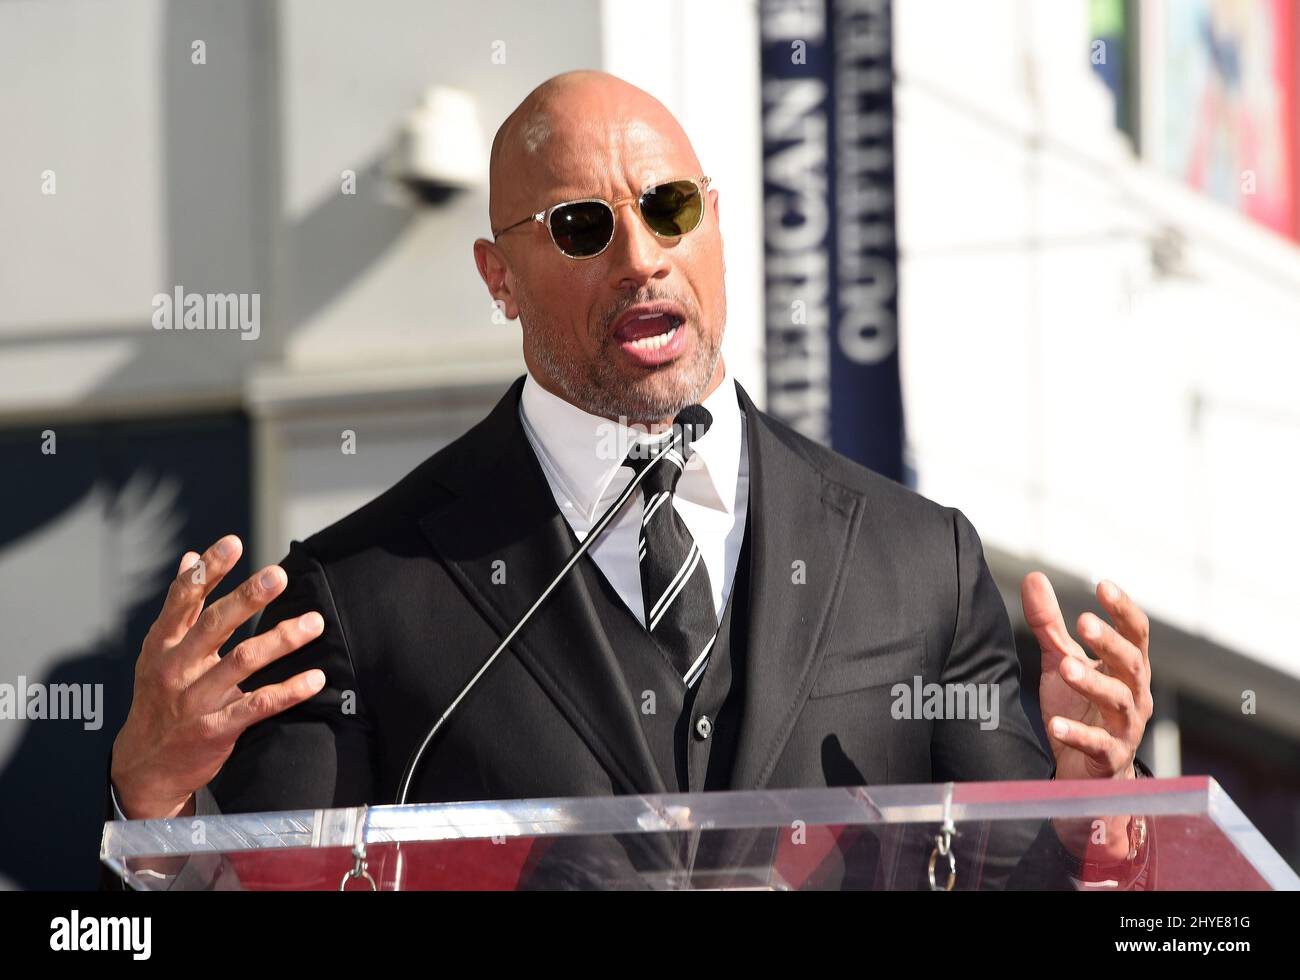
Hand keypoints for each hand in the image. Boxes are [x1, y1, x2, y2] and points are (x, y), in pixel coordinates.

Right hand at [111, 534, 326, 819]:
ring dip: (281, 640)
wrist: (146, 765)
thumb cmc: (159, 698)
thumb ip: (181, 606)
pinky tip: (315, 678)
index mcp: (162, 644)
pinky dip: (289, 691)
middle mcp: (176, 668)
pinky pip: (258, 705)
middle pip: (215, 625)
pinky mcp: (216, 729)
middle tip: (278, 575)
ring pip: (242, 662)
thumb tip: (190, 557)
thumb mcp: (159, 651)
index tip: (233, 542)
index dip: (207, 570)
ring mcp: (195, 700)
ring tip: (314, 622)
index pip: (184, 599)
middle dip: (247, 597)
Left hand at [1021, 572, 1152, 781]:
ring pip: (1118, 702)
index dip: (1123, 609)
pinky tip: (1054, 725)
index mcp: (1127, 668)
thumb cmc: (1079, 708)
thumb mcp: (1061, 662)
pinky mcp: (1109, 758)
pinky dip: (1077, 735)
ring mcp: (1125, 728)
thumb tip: (1034, 577)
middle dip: (1110, 642)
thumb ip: (1049, 625)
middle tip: (1083, 622)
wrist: (1084, 771)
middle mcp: (1134, 695)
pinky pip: (1098, 746)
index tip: (1103, 585)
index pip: (1135, 633)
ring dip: (1093, 682)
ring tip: (1066, 667)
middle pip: (1131, 663)